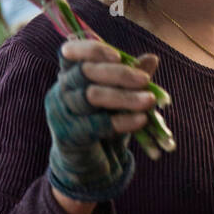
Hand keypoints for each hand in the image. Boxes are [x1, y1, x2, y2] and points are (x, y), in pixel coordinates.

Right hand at [45, 40, 159, 202]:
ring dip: (124, 97)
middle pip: (85, 72)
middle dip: (119, 74)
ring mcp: (61, 112)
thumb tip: (152, 59)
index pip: (71, 52)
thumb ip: (131, 78)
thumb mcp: (118, 98)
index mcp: (70, 73)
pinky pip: (97, 124)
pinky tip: (141, 120)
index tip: (118, 55)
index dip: (92, 50)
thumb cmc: (102, 121)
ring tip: (149, 100)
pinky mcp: (69, 135)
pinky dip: (122, 121)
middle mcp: (61, 89)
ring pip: (91, 96)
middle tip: (146, 80)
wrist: (87, 163)